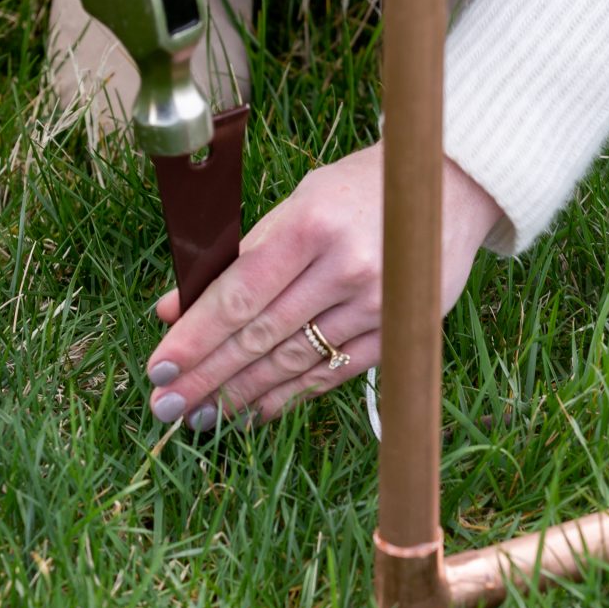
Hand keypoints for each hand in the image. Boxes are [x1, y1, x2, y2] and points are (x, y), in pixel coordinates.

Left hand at [144, 143, 503, 429]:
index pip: (239, 293)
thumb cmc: (357, 191)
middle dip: (207, 375)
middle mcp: (346, 268)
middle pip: (261, 335)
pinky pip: (331, 374)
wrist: (449, 191)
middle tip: (165, 405)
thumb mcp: (296, 206)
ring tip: (197, 416)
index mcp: (312, 226)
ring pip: (293, 361)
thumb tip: (172, 308)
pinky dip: (288, 396)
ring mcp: (375, 305)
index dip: (196, 336)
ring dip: (239, 394)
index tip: (159, 366)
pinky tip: (252, 411)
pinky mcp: (394, 333)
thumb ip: (237, 256)